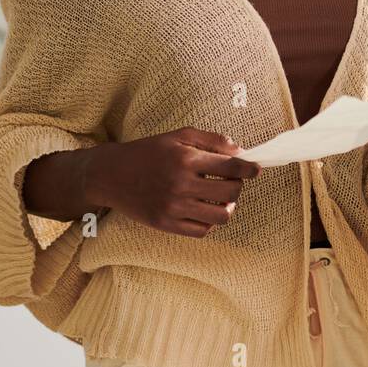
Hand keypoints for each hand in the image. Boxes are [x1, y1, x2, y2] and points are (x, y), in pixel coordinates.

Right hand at [85, 127, 261, 237]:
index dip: (249, 169)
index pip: (230, 167)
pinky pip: (202, 231)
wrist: (111, 175)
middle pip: (230, 193)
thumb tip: (240, 151)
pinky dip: (210, 222)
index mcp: (185, 158)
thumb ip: (211, 140)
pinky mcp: (165, 224)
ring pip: (221, 217)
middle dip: (237, 186)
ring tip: (220, 199)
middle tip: (231, 181)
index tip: (256, 169)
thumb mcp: (178, 136)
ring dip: (227, 207)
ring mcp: (173, 207)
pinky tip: (204, 210)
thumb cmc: (148, 152)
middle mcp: (181, 184)